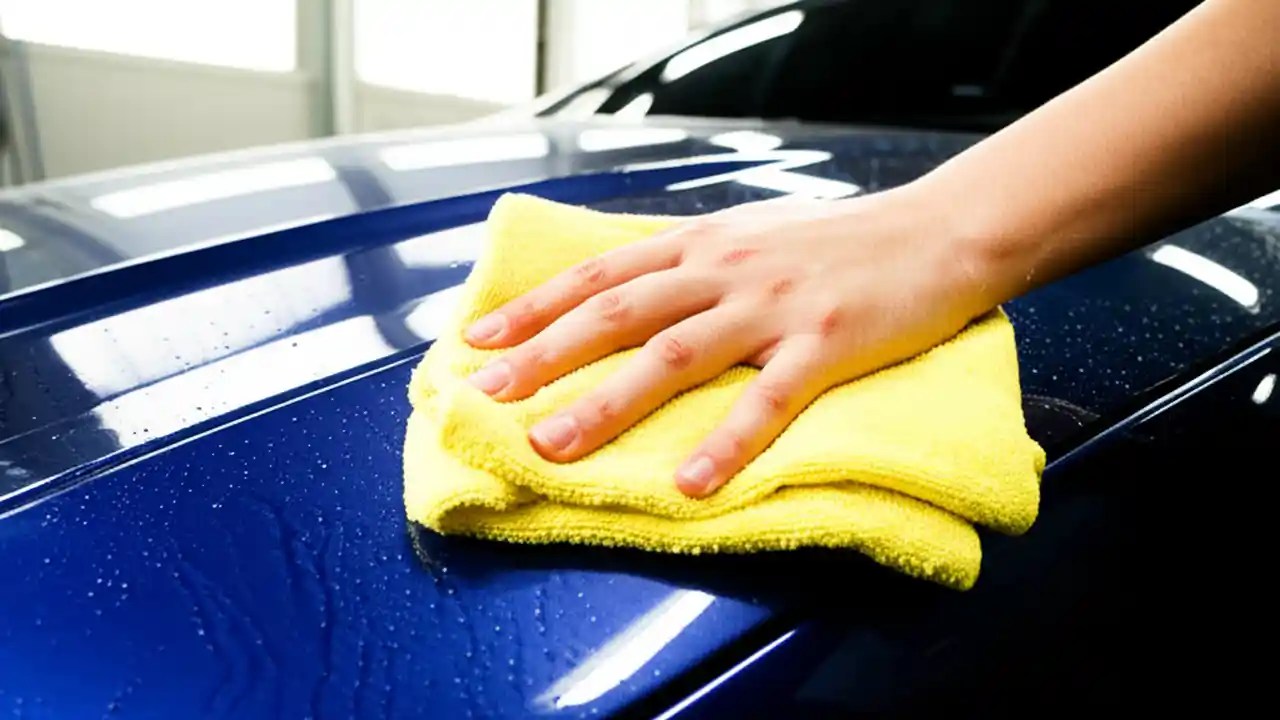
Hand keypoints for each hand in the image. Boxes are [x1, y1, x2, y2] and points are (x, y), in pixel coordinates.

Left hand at [463, 187, 991, 497]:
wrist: (937, 232)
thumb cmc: (839, 241)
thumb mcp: (751, 233)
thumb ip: (692, 260)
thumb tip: (629, 289)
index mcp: (702, 244)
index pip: (601, 273)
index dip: (536, 306)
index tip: (477, 338)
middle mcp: (724, 269)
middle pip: (618, 313)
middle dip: (545, 355)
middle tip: (486, 394)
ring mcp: (772, 306)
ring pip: (673, 354)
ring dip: (607, 402)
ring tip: (553, 445)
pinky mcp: (825, 343)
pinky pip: (768, 400)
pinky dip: (725, 442)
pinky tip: (688, 483)